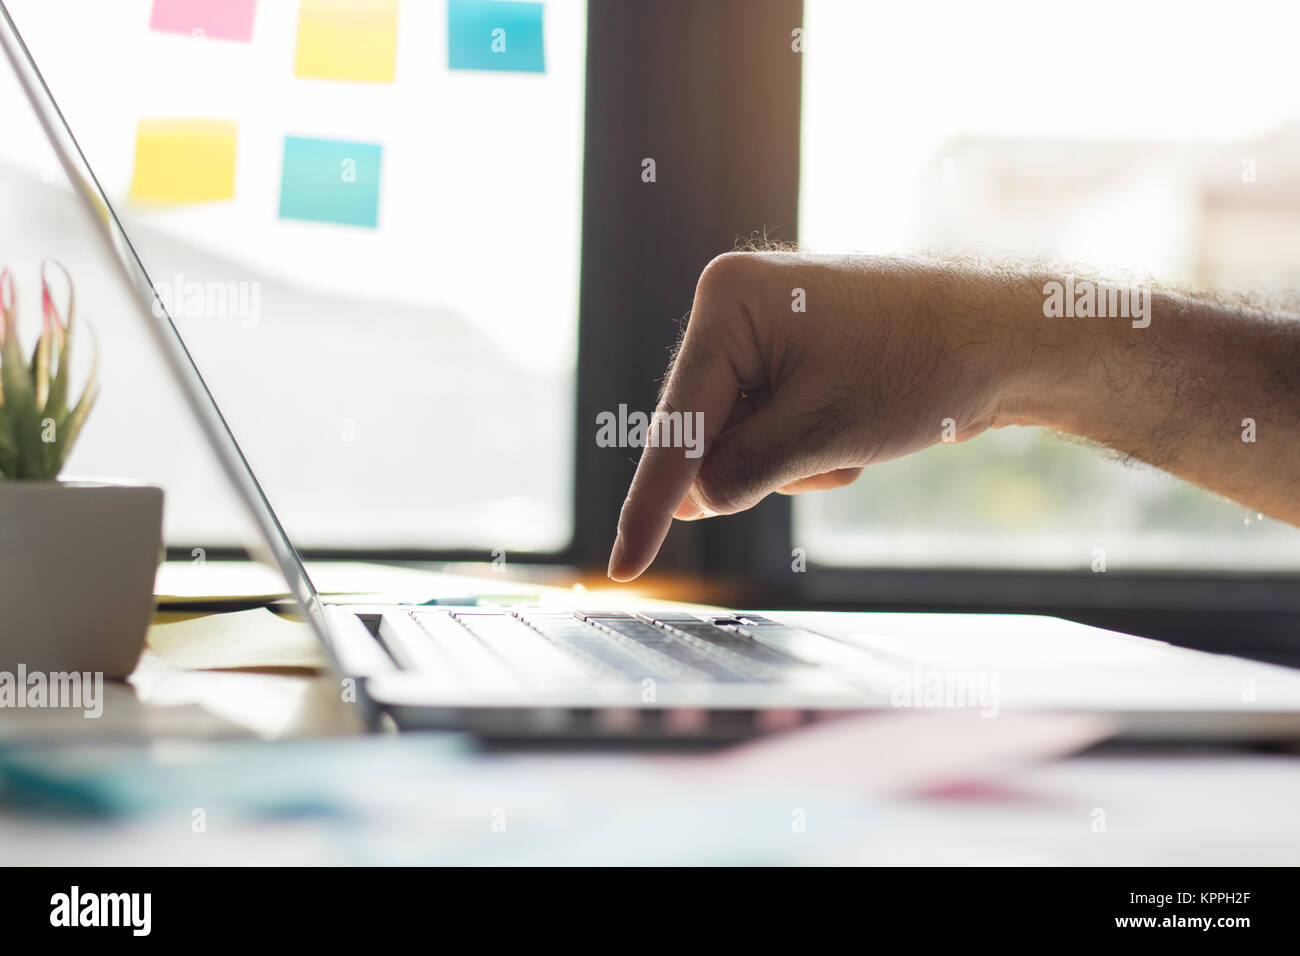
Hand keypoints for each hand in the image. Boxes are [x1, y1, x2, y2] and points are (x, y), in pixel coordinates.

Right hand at [607, 251, 1033, 580]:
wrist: (1005, 337)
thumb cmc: (918, 368)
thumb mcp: (818, 434)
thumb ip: (739, 473)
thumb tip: (694, 501)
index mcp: (728, 304)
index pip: (673, 426)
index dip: (647, 506)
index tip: (621, 569)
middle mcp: (735, 308)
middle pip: (704, 433)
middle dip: (757, 466)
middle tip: (826, 452)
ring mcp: (763, 331)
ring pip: (740, 440)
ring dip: (791, 461)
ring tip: (854, 433)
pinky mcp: (792, 356)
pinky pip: (771, 429)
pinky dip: (807, 449)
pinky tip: (857, 427)